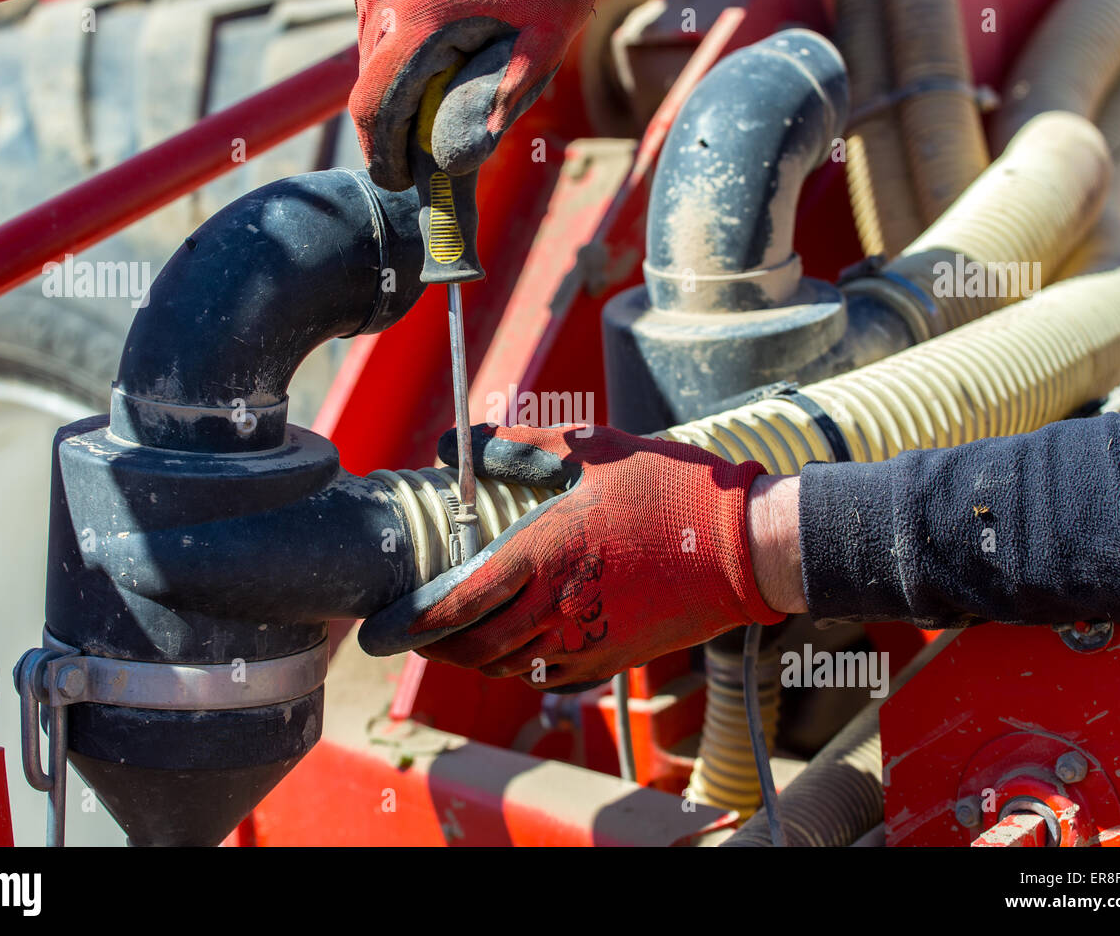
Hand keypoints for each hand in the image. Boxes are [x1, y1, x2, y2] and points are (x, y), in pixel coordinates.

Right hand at [349, 0, 601, 189]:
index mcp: (419, 20)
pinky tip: (431, 58)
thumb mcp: (551, 28)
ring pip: (366, 53)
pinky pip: (374, 22)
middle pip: (366, 84)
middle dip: (388, 127)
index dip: (382, 153)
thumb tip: (485, 143)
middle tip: (418, 157)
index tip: (401, 179)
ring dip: (390, 87)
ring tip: (429, 108)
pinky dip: (393, 50)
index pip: (374, 106)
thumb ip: (518, 84)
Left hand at [358, 424, 785, 690]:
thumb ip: (514, 447)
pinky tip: (516, 645)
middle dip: (433, 646)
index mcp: (544, 557)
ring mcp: (587, 642)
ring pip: (506, 667)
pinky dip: (518, 666)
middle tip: (414, 632)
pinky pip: (548, 676)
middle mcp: (558, 609)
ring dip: (472, 657)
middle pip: (472, 649)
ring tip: (458, 635)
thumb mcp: (590, 450)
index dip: (409, 624)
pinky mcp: (612, 659)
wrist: (743, 546)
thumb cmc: (669, 490)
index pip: (457, 604)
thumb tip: (453, 443)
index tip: (377, 631)